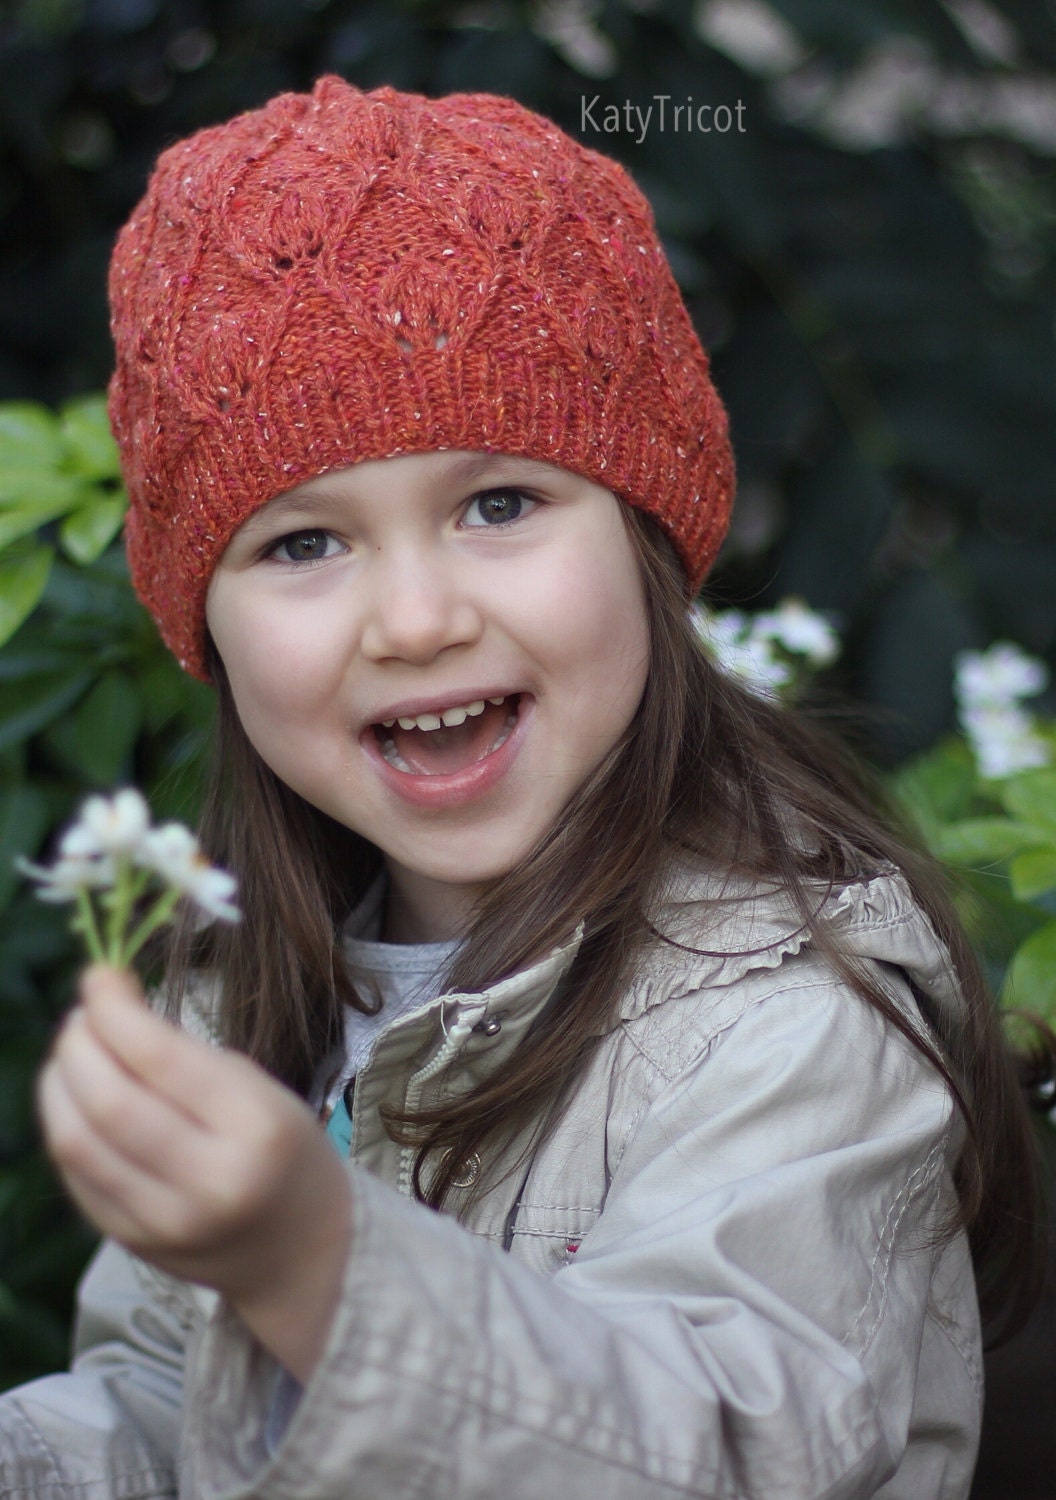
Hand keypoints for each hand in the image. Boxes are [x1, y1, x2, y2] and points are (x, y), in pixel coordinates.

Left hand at [38, 965, 352, 1381]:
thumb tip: (107, 1005)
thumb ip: (184, 1056)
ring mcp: (166, 1221)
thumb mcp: (260, 1088)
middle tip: (80, 1015)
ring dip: (58, 1085)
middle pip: (110, 1104)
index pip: (162, 1059)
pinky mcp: (132, 1244)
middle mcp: (209, 1181)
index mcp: (255, 1126)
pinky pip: (77, 1178)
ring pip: (79, 1144)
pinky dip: (65, 1127)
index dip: (115, 1011)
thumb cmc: (285, 1149)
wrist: (302, 1247)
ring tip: (70, 1054)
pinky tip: (73, 1101)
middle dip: (79, 1045)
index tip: (98, 976)